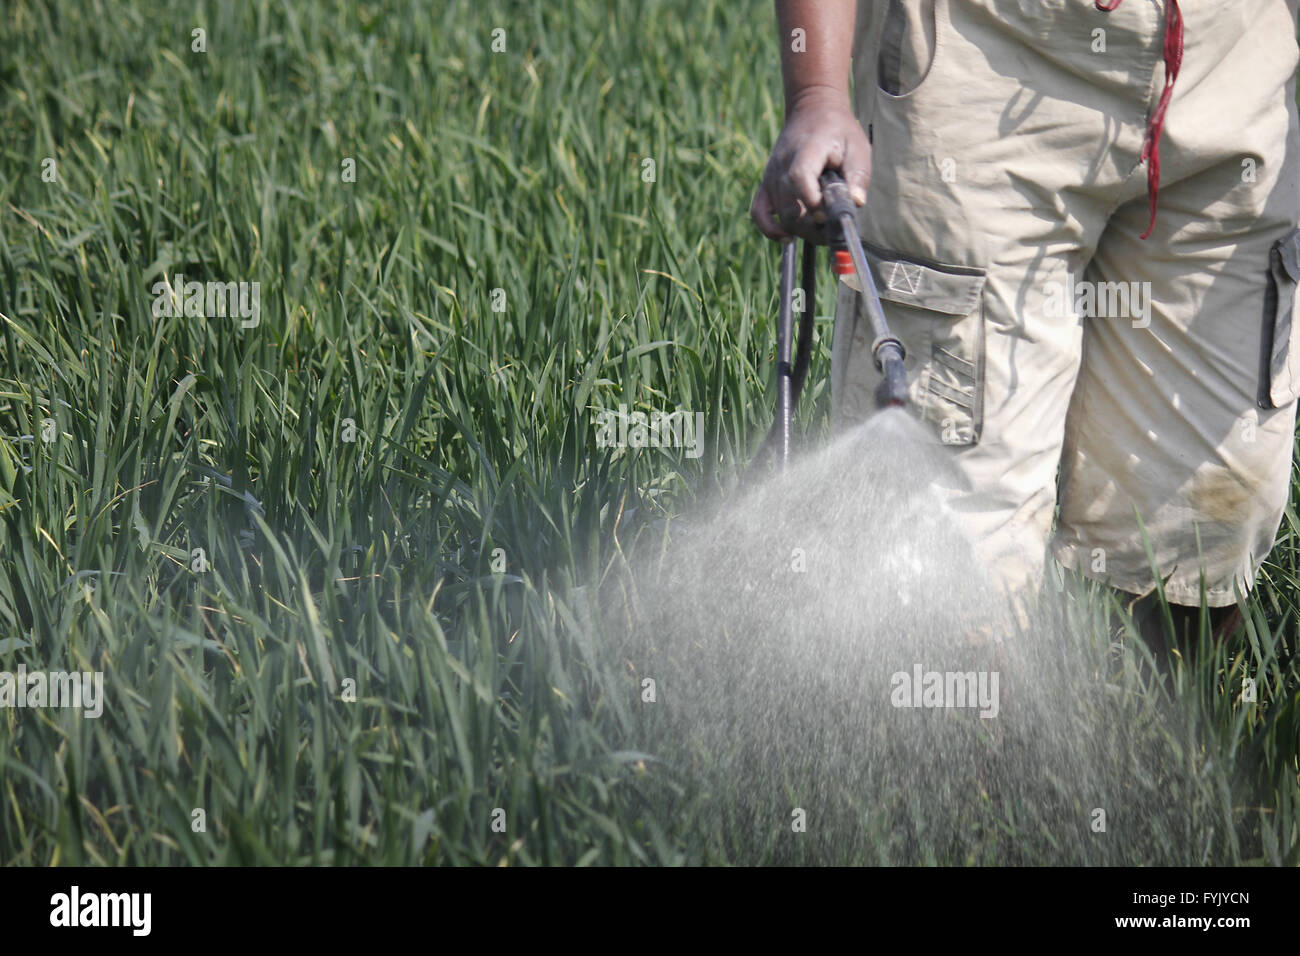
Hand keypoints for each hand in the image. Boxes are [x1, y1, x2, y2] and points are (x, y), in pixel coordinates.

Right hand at [750, 87, 870, 240]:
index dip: (813, 201)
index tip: (830, 213)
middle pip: (790, 205)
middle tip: (832, 228)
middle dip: (812, 225)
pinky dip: (770, 229)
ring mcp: (771, 177)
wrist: (812, 112)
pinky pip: (759, 213)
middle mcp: (782, 165)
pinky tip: (787, 237)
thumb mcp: (857, 147)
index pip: (800, 178)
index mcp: (806, 151)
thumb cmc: (839, 132)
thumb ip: (858, 175)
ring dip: (801, 230)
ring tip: (821, 229)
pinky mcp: (767, 185)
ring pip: (781, 215)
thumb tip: (856, 202)